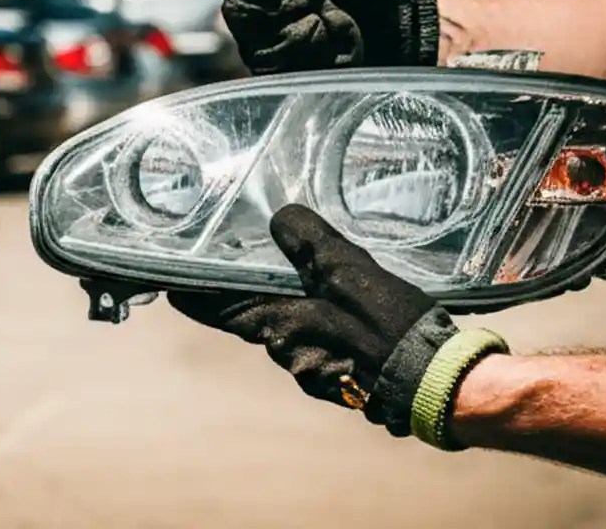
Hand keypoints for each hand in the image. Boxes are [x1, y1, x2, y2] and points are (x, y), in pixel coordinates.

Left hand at [169, 204, 458, 435]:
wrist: (440, 385)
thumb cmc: (393, 331)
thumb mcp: (353, 273)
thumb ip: (313, 245)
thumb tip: (281, 220)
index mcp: (280, 326)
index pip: (216, 306)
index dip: (189, 290)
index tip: (165, 278)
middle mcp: (286, 354)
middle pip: (249, 314)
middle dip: (248, 287)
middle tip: (251, 253)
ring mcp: (310, 370)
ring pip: (284, 325)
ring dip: (290, 302)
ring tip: (309, 271)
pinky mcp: (336, 377)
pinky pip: (312, 340)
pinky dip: (317, 320)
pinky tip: (343, 303)